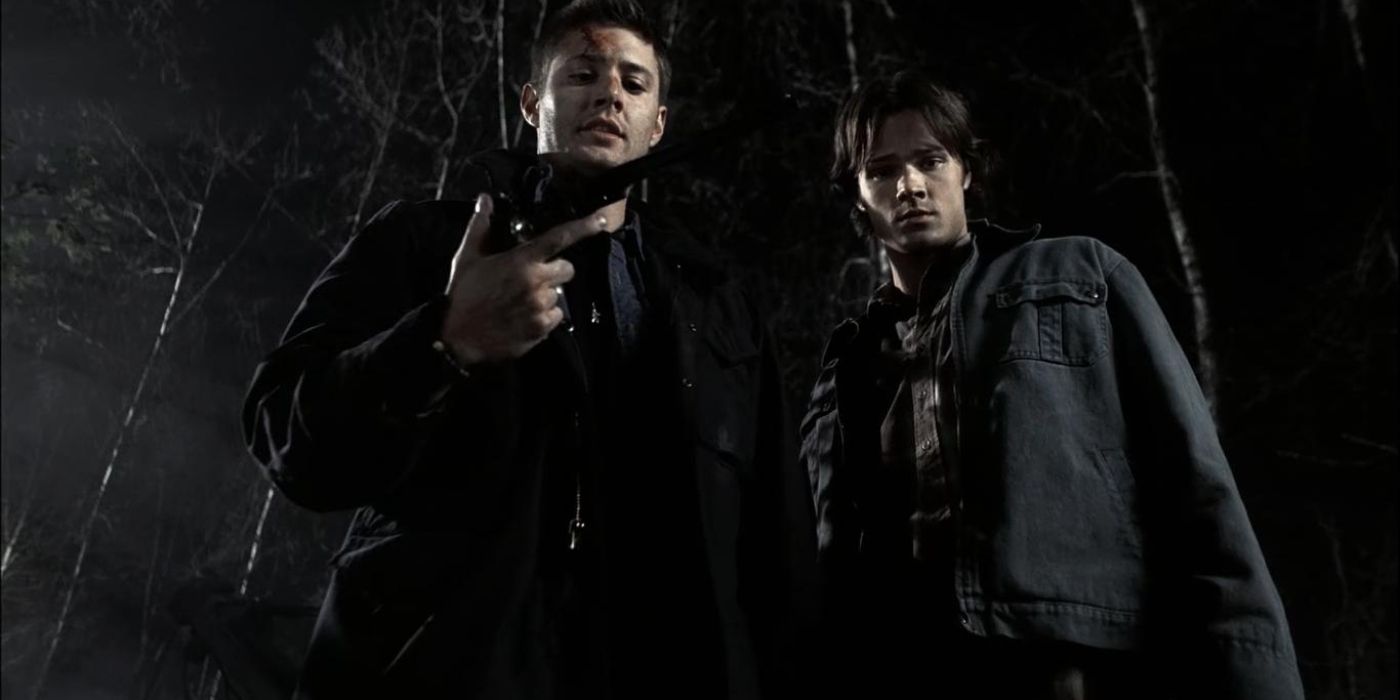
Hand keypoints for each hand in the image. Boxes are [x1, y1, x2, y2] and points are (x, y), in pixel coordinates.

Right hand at [439, 193, 608, 363]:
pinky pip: (555, 317)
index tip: (602, 221)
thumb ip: (481, 226)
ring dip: (546, 296)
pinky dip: (544, 317)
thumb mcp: (467, 257)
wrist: (456, 338)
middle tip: (533, 277)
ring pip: (559, 295)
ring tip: (521, 301)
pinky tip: (523, 317)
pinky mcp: (541, 328)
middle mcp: (536, 282)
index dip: (584, 227)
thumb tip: (485, 199)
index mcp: (521, 261)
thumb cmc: (462, 294)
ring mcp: (541, 306)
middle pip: (568, 269)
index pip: (559, 238)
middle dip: (555, 271)